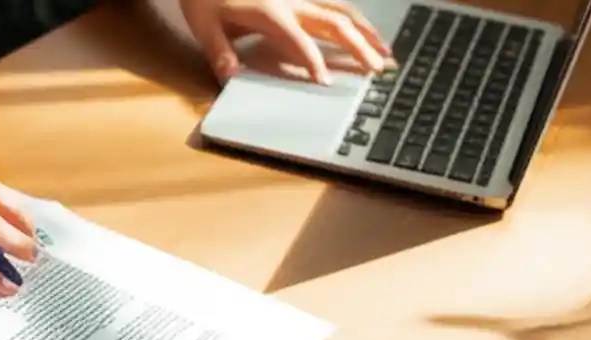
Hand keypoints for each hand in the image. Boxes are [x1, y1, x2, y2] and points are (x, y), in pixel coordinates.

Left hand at [179, 0, 392, 84]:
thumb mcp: (204, 25)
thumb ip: (219, 51)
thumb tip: (230, 76)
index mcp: (269, 11)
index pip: (297, 37)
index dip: (311, 59)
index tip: (324, 81)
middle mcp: (291, 1)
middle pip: (333, 21)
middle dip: (357, 45)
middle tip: (377, 69)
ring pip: (341, 11)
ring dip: (365, 31)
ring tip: (386, 52)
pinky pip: (334, 5)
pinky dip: (354, 20)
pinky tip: (365, 33)